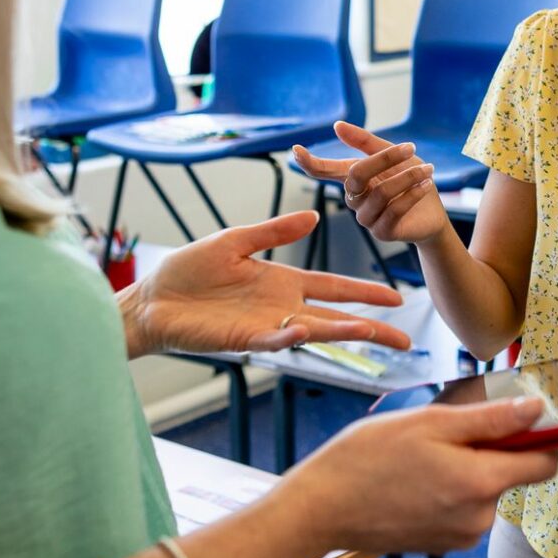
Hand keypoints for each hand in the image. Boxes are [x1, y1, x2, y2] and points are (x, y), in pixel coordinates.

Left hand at [119, 211, 412, 358]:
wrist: (152, 298)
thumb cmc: (189, 271)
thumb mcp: (235, 241)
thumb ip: (274, 231)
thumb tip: (313, 218)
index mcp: (283, 282)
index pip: (334, 288)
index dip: (364, 293)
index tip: (397, 298)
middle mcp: (282, 307)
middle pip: (336, 319)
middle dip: (371, 329)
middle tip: (405, 339)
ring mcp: (265, 326)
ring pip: (314, 332)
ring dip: (343, 333)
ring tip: (372, 333)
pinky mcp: (243, 339)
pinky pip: (274, 339)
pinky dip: (291, 337)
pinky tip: (307, 331)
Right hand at [279, 398, 557, 554]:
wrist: (321, 508)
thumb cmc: (368, 457)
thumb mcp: (430, 423)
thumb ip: (490, 419)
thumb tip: (537, 410)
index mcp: (480, 484)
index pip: (544, 462)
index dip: (544, 436)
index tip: (528, 416)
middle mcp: (478, 518)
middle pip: (511, 474)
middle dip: (492, 448)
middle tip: (446, 429)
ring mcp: (460, 536)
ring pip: (485, 490)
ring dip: (467, 467)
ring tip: (421, 455)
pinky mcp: (442, 544)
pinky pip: (464, 508)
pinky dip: (450, 488)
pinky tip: (414, 477)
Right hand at [291, 123, 451, 246]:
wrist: (432, 212)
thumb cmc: (409, 179)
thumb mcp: (392, 155)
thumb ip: (365, 142)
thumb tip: (337, 126)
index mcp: (352, 178)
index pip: (324, 171)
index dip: (309, 162)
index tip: (296, 150)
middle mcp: (354, 198)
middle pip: (356, 176)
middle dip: (384, 159)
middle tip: (410, 148)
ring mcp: (365, 218)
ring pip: (380, 194)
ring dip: (407, 178)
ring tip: (427, 169)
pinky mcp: (381, 232)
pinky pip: (393, 211)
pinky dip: (411, 195)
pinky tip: (425, 185)